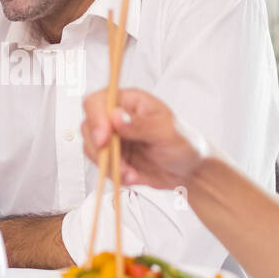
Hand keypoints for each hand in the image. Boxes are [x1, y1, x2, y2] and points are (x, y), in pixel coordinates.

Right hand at [81, 88, 204, 189]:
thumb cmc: (184, 142)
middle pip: (88, 126)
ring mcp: (113, 138)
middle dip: (100, 148)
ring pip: (91, 148)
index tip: (104, 138)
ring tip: (131, 173)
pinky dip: (114, 174)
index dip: (96, 118)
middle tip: (118, 162)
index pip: (97, 101)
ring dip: (108, 164)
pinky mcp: (113, 157)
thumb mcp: (166, 131)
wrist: (189, 170)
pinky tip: (132, 176)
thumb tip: (116, 117)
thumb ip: (140, 124)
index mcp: (129, 101)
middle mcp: (116, 117)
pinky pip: (101, 166)